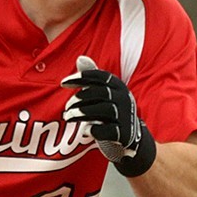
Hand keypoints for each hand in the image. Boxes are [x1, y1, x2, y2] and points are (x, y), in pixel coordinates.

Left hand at [62, 55, 156, 176]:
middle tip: (67, 106)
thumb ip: (92, 78)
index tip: (63, 83)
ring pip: (103, 110)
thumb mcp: (105, 93)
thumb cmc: (112, 112)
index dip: (81, 77)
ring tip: (68, 116)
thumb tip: (80, 58)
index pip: (100, 76)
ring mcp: (126, 116)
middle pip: (100, 93)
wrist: (133, 138)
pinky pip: (107, 130)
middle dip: (79, 98)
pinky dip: (93, 129)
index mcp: (118, 86)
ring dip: (82, 113)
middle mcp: (124, 98)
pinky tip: (84, 130)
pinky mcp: (125, 133)